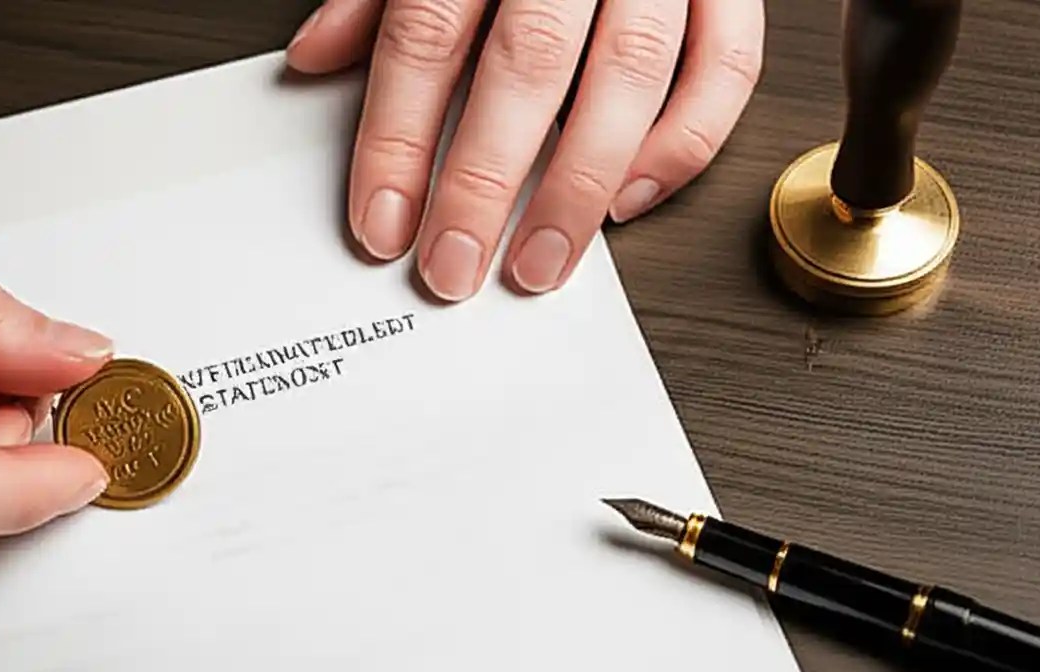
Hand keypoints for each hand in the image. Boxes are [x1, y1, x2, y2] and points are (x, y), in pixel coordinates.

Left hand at [286, 0, 763, 299]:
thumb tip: (314, 57)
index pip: (426, 35)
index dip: (398, 139)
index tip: (381, 222)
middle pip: (525, 65)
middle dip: (485, 182)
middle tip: (453, 267)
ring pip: (630, 75)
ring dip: (580, 186)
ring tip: (538, 264)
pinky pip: (725, 66)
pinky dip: (683, 142)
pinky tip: (628, 199)